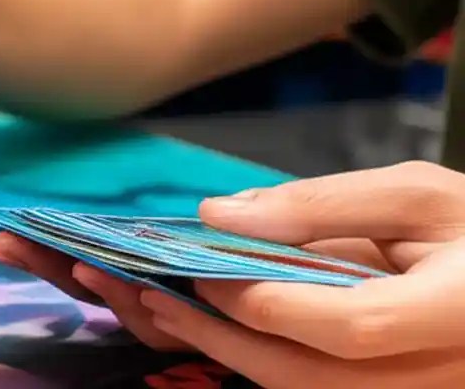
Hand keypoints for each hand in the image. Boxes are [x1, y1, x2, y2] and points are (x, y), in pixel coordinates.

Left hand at [0, 161, 464, 387]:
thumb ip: (322, 205)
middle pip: (303, 377)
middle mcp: (426, 376)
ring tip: (138, 301)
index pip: (345, 325)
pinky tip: (184, 318)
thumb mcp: (418, 195)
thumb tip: (219, 214)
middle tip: (132, 291)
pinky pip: (302, 387)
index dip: (266, 301)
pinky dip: (239, 354)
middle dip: (210, 334)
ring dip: (213, 348)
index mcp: (450, 317)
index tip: (200, 269)